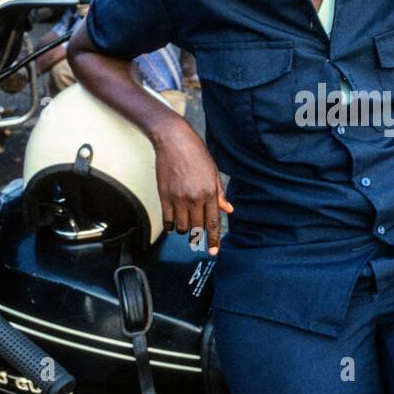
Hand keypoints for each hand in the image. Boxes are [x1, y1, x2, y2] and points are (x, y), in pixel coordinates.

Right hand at [153, 119, 233, 254]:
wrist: (174, 141)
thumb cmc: (196, 154)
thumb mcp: (213, 172)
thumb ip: (220, 194)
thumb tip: (228, 210)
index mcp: (209, 192)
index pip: (213, 222)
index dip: (214, 240)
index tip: (213, 252)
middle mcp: (194, 198)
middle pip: (197, 227)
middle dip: (198, 236)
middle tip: (196, 239)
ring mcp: (178, 198)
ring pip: (181, 226)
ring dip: (184, 231)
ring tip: (185, 227)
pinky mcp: (164, 195)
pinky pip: (167, 219)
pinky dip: (170, 225)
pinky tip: (173, 224)